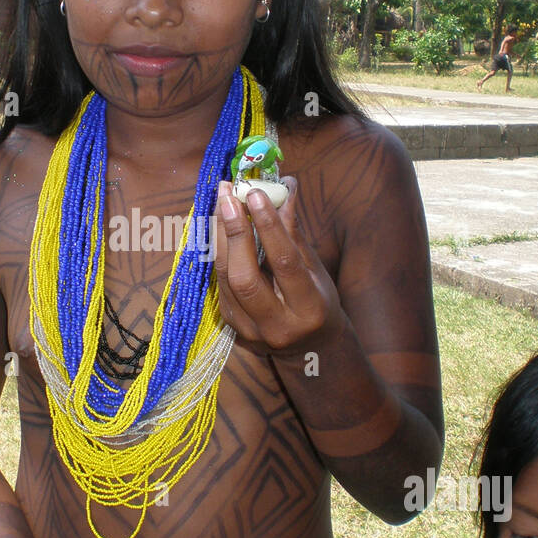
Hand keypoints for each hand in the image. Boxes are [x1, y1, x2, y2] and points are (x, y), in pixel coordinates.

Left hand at [212, 176, 345, 356]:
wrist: (310, 351)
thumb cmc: (319, 302)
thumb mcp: (316, 269)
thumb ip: (294, 232)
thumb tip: (284, 186)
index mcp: (308, 309)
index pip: (284, 263)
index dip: (268, 226)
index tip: (255, 192)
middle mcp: (277, 325)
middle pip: (245, 277)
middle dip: (234, 232)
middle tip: (228, 195)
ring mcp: (250, 332)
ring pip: (226, 280)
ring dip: (219, 237)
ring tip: (221, 202)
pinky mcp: (232, 329)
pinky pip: (220, 286)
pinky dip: (219, 254)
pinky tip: (219, 227)